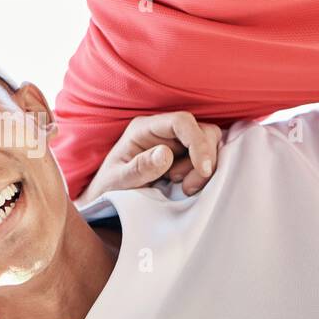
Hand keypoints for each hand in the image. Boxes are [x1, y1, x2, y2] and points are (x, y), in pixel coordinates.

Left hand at [76, 111, 222, 207]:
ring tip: (182, 187)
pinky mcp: (185, 156)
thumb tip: (165, 152)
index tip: (203, 170)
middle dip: (204, 159)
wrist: (108, 197)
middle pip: (203, 131)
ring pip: (210, 145)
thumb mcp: (118, 181)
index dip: (198, 143)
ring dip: (203, 169)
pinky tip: (187, 187)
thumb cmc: (110, 187)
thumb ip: (139, 168)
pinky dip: (204, 174)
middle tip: (186, 186)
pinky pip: (207, 159)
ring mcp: (176, 143)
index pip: (181, 122)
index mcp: (144, 129)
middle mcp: (163, 131)